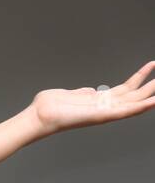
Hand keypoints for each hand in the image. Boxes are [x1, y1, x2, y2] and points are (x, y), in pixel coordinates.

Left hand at [30, 61, 154, 134]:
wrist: (38, 116)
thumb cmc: (49, 106)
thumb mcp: (71, 95)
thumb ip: (84, 94)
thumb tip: (92, 91)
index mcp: (98, 101)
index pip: (125, 89)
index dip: (139, 78)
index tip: (152, 65)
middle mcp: (103, 107)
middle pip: (134, 95)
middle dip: (150, 85)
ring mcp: (103, 113)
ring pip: (133, 103)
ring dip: (150, 96)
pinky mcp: (100, 117)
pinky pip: (124, 112)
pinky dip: (140, 107)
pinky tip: (153, 102)